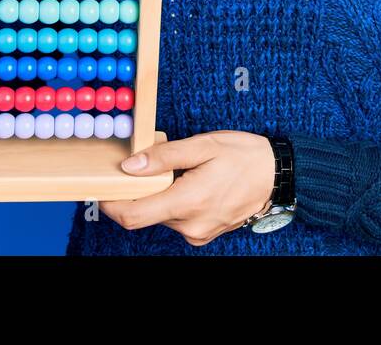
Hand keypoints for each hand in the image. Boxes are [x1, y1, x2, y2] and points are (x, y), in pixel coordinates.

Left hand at [100, 131, 274, 245]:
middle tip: (147, 165)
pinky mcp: (203, 234)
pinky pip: (176, 220)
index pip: (132, 215)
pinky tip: (189, 183)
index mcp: (188, 201)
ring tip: (178, 171)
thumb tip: (130, 166)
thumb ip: (164, 156)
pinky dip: (174, 202)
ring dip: (159, 195)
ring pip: (160, 216)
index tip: (102, 186)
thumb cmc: (244, 156)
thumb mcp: (204, 145)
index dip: (110, 203)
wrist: (278, 176)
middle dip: (138, 191)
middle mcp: (190, 225)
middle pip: (145, 214)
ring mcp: (198, 233)